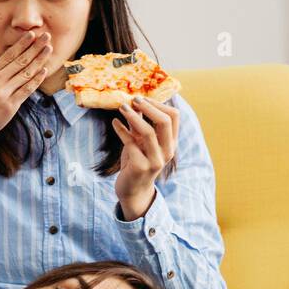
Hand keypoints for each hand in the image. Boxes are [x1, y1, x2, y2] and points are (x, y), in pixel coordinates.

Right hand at [0, 29, 53, 153]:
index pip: (8, 55)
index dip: (22, 44)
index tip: (32, 34)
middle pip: (20, 61)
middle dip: (35, 47)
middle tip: (46, 36)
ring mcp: (3, 94)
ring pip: (25, 73)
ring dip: (39, 60)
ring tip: (49, 49)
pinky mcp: (10, 107)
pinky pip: (26, 90)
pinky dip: (36, 80)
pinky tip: (44, 71)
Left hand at [112, 96, 179, 215]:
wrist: (132, 190)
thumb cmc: (136, 162)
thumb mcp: (140, 141)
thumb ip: (139, 124)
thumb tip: (134, 102)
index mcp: (171, 143)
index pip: (174, 116)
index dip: (158, 104)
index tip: (142, 98)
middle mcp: (167, 151)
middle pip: (164, 121)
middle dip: (148, 107)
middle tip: (133, 100)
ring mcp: (155, 160)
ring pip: (148, 132)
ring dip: (133, 116)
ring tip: (122, 108)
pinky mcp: (140, 167)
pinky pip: (130, 143)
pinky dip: (121, 130)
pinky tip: (114, 122)